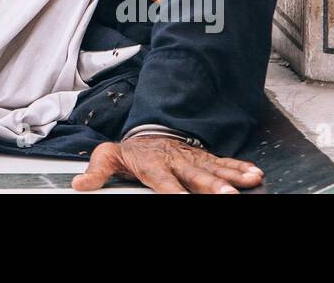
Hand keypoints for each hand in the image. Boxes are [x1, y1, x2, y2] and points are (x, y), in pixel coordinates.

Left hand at [72, 136, 263, 193]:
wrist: (149, 134)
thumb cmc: (131, 152)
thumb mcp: (108, 158)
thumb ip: (97, 172)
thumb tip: (79, 185)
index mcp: (152, 164)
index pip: (163, 179)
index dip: (172, 190)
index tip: (180, 198)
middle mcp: (176, 161)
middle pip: (195, 175)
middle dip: (212, 186)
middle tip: (227, 195)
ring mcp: (192, 159)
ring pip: (214, 168)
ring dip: (232, 176)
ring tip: (251, 181)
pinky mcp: (203, 159)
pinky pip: (224, 163)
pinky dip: (240, 167)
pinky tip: (254, 175)